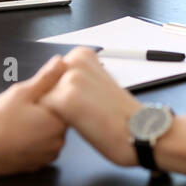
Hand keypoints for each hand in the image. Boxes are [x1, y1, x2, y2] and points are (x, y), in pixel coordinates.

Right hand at [0, 55, 69, 181]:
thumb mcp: (22, 93)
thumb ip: (45, 77)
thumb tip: (60, 63)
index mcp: (58, 122)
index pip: (66, 104)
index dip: (50, 97)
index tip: (34, 98)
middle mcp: (58, 141)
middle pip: (58, 119)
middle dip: (44, 112)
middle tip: (23, 110)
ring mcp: (48, 155)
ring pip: (49, 134)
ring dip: (39, 127)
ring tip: (18, 123)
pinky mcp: (38, 164)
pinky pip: (41, 148)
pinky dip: (32, 141)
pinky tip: (17, 136)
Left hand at [40, 47, 142, 166]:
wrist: (140, 131)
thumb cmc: (122, 114)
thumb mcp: (98, 83)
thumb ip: (78, 77)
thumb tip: (59, 82)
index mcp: (82, 54)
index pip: (53, 75)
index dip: (63, 93)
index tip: (85, 101)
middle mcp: (74, 60)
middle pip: (46, 86)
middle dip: (57, 100)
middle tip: (85, 111)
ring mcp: (68, 79)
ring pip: (45, 99)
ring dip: (57, 112)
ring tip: (84, 117)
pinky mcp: (64, 99)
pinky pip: (47, 113)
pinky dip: (58, 122)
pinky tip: (80, 124)